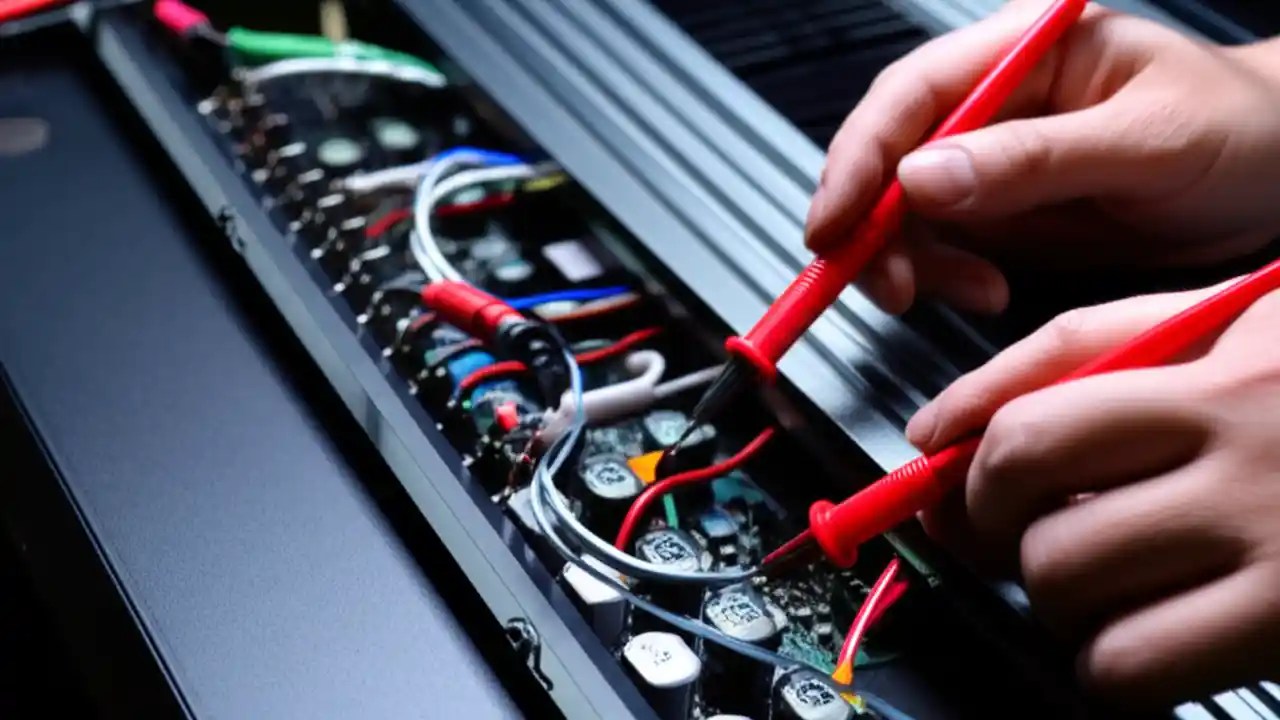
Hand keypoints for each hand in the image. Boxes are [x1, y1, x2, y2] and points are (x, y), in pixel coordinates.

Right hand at [807, 0, 1279, 314]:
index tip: (836, 222)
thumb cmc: (1236, 131)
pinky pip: (936, 244)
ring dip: (909, 260)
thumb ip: (1034, 159)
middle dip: (871, 224)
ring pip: (900, 208)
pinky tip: (986, 291)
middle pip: (887, 153)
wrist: (1276, 178)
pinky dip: (943, 278)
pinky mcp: (995, 208)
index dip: (860, 157)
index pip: (912, 93)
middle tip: (884, 284)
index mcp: (1023, 51)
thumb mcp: (1145, 144)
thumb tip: (923, 178)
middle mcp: (992, 100)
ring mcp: (988, 156)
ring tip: (969, 292)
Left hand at [906, 284, 1279, 707]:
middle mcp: (1247, 443)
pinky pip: (1131, 666)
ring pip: (1067, 580)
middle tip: (1027, 540)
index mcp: (1224, 361)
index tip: (953, 490)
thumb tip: (946, 428)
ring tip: (1105, 587)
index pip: (1034, 410)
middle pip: (1029, 493)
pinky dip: (1110, 665)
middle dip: (1001, 529)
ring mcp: (1275, 539)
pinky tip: (1146, 640)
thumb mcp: (1236, 330)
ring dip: (1058, 597)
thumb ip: (1096, 354)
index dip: (968, 464)